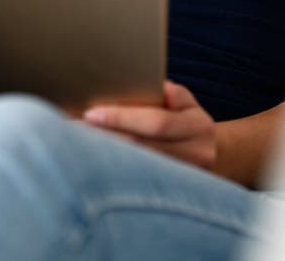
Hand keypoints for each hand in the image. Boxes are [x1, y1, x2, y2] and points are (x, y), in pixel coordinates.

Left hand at [83, 80, 216, 171]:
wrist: (211, 155)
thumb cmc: (187, 119)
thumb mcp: (187, 101)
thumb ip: (172, 93)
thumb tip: (156, 88)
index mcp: (197, 127)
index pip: (156, 123)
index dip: (123, 118)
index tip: (91, 113)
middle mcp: (195, 155)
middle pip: (143, 149)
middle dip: (106, 138)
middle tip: (72, 130)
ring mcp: (184, 180)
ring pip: (137, 170)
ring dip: (103, 157)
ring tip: (73, 146)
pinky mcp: (170, 195)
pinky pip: (136, 184)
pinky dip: (110, 172)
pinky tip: (88, 164)